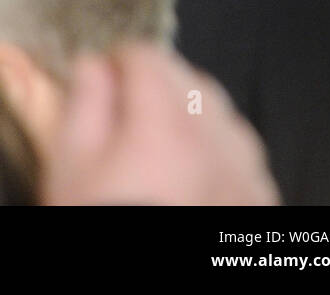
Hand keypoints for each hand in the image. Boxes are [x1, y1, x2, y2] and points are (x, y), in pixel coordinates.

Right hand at [42, 43, 279, 205]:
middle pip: (193, 81)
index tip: (101, 77)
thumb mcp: (69, 167)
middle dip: (159, 83)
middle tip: (126, 108)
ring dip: (194, 115)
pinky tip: (193, 176)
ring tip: (160, 142)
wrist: (145, 291)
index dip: (118, 60)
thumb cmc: (98, 224)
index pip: (148, 58)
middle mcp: (218, 144)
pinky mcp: (260, 210)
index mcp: (165, 125)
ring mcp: (246, 180)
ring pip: (227, 119)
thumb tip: (92, 66)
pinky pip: (247, 161)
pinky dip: (222, 154)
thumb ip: (83, 105)